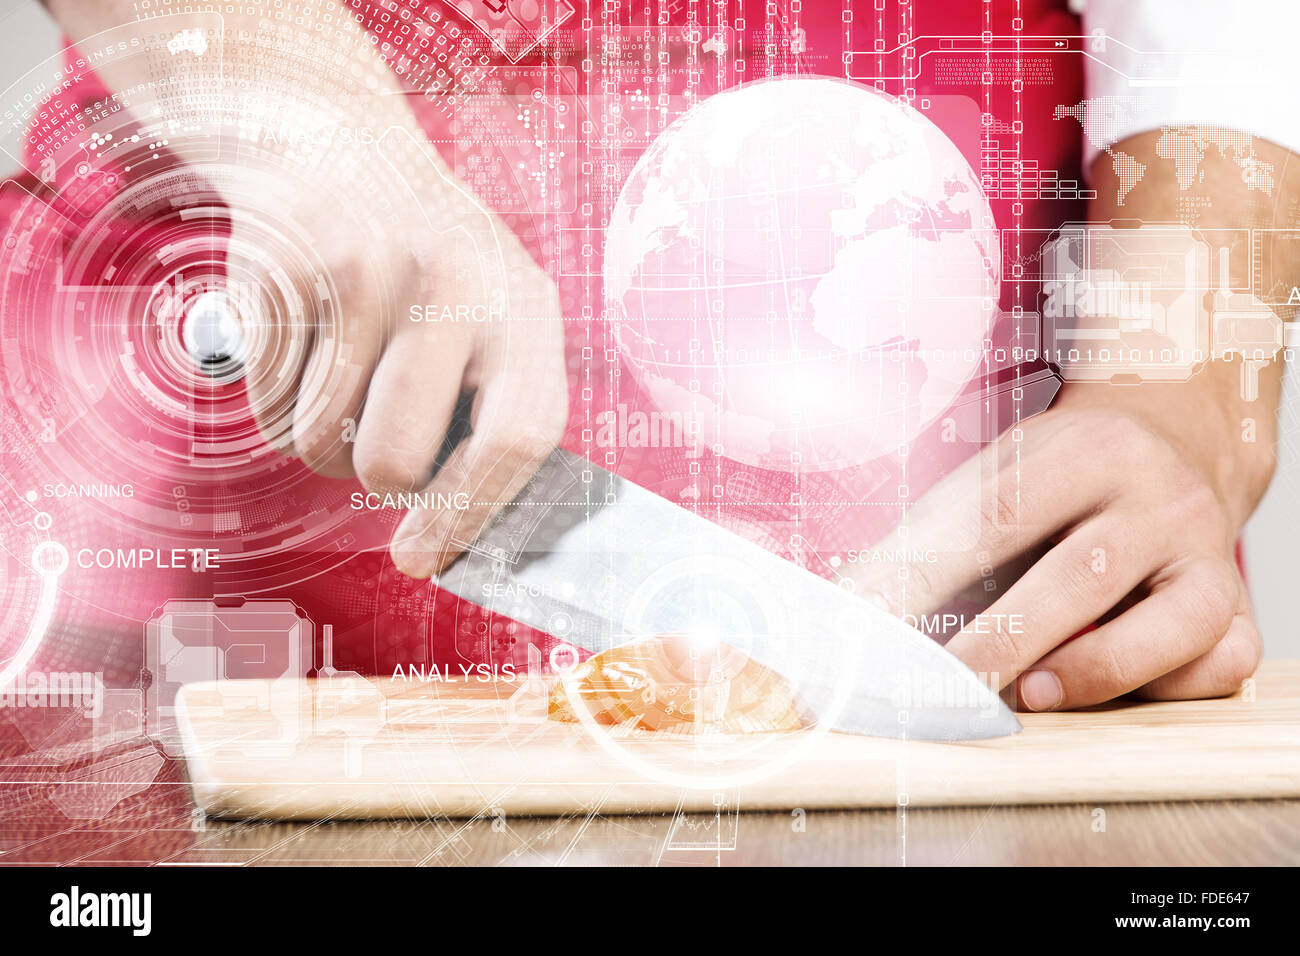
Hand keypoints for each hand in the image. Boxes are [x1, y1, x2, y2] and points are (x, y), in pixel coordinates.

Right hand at [234, 132, 567, 579]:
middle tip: (376, 431)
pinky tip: (304, 337)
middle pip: (394, 463)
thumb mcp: (498, 320)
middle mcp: (452, 284)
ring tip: (343, 366)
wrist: (340, 150)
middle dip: (375, 477)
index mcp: (526, 308)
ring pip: (317, 444)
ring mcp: (364, 271)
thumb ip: (497, 418)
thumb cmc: (431, 268)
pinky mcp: (285, 268)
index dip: (468, 516)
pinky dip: (274, 397)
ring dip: (320, 436)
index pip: (517, 441)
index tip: (421, 558)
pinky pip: (264, 404)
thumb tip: (448, 545)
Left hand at [851, 377, 1272, 709]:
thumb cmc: (1066, 474)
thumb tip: (857, 597)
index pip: (996, 513)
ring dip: (1087, 671)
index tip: (867, 618)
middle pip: (1077, 576)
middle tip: (935, 684)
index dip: (926, 571)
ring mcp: (1207, 552)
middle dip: (999, 640)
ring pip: (1166, 626)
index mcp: (1087, 450)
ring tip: (1026, 695)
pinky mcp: (1237, 604)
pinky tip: (1107, 689)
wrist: (1178, 438)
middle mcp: (1158, 496)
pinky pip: (1217, 662)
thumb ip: (945, 528)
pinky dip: (1162, 687)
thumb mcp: (1008, 467)